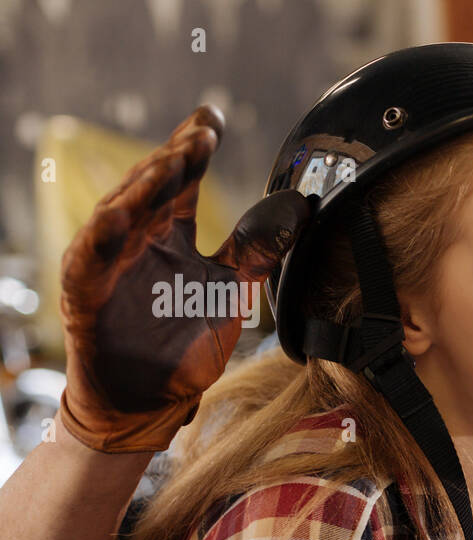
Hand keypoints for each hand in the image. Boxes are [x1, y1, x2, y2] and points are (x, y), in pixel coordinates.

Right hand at [58, 105, 309, 452]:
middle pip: (153, 186)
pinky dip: (102, 237)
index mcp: (171, 233)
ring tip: (170, 161)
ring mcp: (109, 263)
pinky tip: (118, 215)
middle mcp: (138, 239)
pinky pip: (90, 259)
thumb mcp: (231, 291)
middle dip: (176, 157)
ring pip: (120, 212)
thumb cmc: (183, 342)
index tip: (214, 117)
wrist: (150, 401)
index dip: (195, 147)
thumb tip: (301, 210)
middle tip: (202, 133)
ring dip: (143, 186)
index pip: (183, 180)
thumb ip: (258, 251)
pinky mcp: (85, 293)